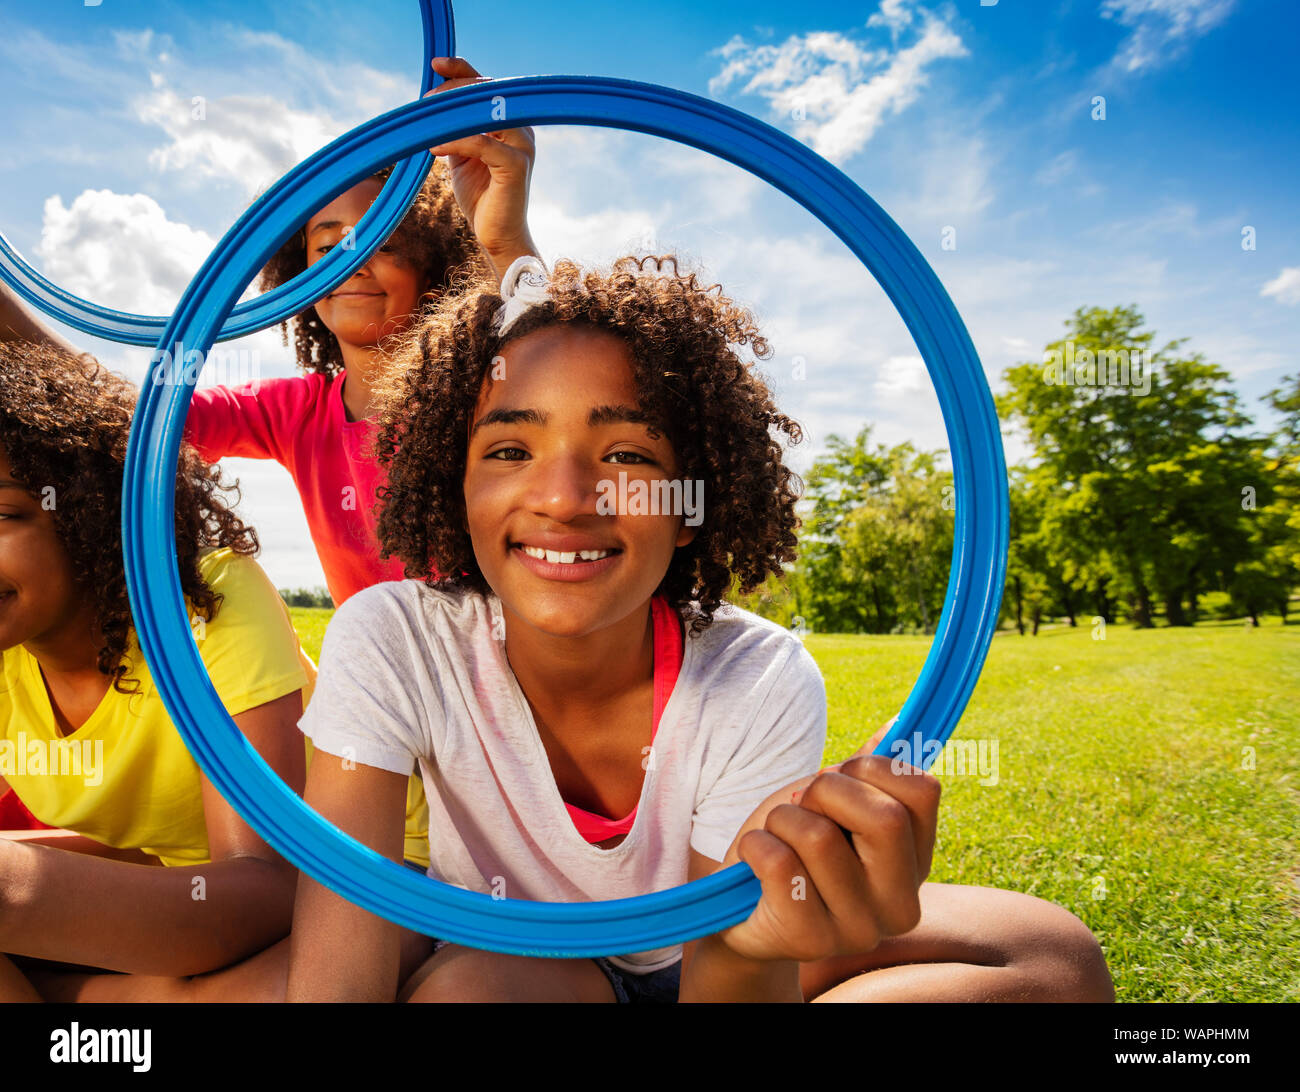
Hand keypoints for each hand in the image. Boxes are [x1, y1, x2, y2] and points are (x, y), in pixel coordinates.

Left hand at [423, 57, 538, 277]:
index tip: (436, 64)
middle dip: (452, 90)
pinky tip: (433, 148)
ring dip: (452, 112)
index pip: (488, 85)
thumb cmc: (481, 198)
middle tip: (425, 99)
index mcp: (513, 123)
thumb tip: (432, 107)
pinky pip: (481, 143)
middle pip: (487, 92)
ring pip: (486, 112)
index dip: (462, 70)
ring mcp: (522, 146)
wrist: (498, 236)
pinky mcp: (515, 166)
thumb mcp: (463, 155)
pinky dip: (454, 142)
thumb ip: (456, 129)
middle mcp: (522, 129)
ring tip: (425, 120)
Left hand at [716, 732, 939, 964]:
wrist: (741, 908)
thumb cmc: (794, 847)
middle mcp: (900, 904)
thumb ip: (869, 773)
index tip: (841, 779)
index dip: (872, 768)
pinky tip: (757, 861)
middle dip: (825, 791)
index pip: (922, 791)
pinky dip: (756, 844)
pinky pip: (779, 863)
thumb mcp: (833, 805)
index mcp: (917, 863)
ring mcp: (858, 929)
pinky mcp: (811, 942)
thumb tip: (897, 727)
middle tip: (803, 807)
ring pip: (819, 836)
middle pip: (882, 816)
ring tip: (777, 838)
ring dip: (781, 820)